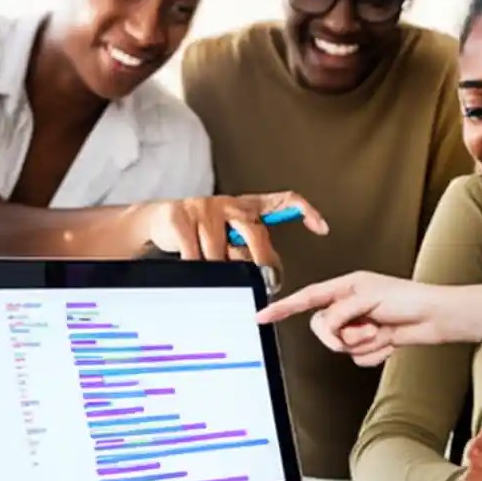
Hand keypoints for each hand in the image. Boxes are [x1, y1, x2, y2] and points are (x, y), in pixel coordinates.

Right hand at [145, 192, 327, 267]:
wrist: (160, 221)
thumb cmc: (202, 233)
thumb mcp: (232, 239)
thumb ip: (252, 252)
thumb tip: (272, 277)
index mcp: (248, 206)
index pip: (284, 200)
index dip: (305, 211)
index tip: (321, 228)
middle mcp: (230, 203)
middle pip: (254, 232)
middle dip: (261, 260)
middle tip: (265, 280)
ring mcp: (204, 208)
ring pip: (218, 252)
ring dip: (217, 268)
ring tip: (212, 268)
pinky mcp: (181, 217)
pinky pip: (193, 254)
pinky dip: (195, 267)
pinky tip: (192, 266)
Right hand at [256, 271, 450, 365]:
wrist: (435, 318)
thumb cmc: (409, 298)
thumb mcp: (366, 298)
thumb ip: (339, 313)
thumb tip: (327, 328)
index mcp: (345, 287)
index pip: (306, 298)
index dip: (283, 307)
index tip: (262, 315)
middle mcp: (349, 307)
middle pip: (321, 327)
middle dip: (340, 334)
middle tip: (362, 331)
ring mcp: (359, 327)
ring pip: (341, 346)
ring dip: (363, 342)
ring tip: (382, 330)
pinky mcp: (371, 344)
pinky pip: (359, 358)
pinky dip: (375, 353)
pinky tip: (391, 341)